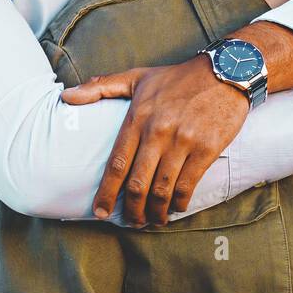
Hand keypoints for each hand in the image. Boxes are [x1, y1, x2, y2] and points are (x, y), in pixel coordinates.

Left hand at [61, 57, 248, 225]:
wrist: (225, 71)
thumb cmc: (179, 77)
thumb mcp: (138, 76)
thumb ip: (101, 86)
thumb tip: (66, 96)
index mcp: (138, 117)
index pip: (117, 163)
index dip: (106, 192)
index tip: (100, 211)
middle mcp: (158, 131)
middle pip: (138, 183)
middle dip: (132, 210)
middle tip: (131, 221)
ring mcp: (183, 141)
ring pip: (162, 189)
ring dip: (156, 212)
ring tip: (154, 219)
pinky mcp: (206, 148)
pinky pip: (188, 185)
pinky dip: (180, 202)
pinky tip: (177, 206)